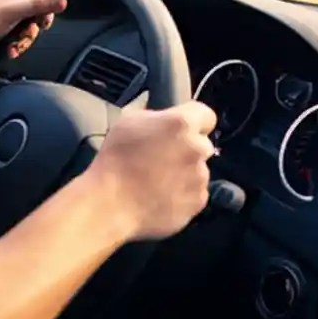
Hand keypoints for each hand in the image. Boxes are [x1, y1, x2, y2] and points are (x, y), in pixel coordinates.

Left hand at [0, 0, 67, 60]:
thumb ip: (39, 5)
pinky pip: (15, 40)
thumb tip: (62, 0)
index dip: (44, 15)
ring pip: (26, 32)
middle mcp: (11, 2)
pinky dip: (14, 47)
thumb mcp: (14, 12)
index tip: (40, 25)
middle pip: (35, 19)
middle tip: (21, 38)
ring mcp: (5, 18)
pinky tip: (8, 51)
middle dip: (30, 33)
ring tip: (12, 48)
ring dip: (21, 43)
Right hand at [86, 101, 217, 241]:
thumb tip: (162, 118)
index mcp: (182, 124)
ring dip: (184, 173)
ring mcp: (200, 177)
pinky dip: (183, 195)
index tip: (181, 130)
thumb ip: (155, 116)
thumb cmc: (115, 161)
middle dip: (186, 149)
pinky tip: (160, 195)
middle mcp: (197, 148)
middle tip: (161, 157)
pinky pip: (195, 193)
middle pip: (202, 144)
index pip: (206, 115)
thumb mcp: (128, 122)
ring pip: (198, 170)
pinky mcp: (197, 201)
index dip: (194, 122)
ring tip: (156, 180)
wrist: (111, 203)